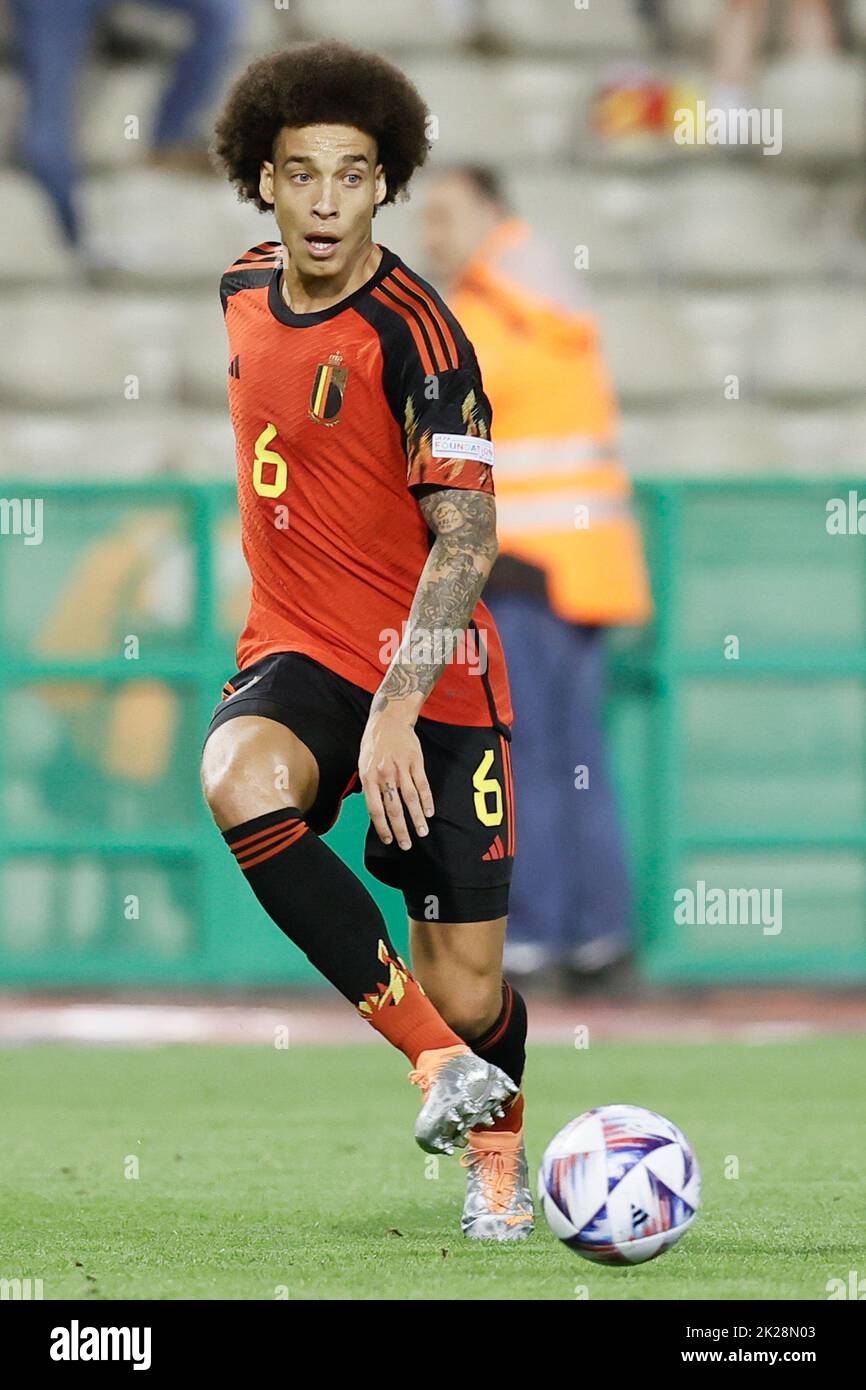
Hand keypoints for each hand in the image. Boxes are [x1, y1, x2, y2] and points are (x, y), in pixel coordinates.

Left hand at [358, 706, 434, 849]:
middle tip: (406, 845)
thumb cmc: (374, 745)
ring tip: (422, 832)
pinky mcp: (416, 761)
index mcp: (368, 777)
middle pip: (394, 808)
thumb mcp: (363, 764)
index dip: (382, 827)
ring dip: (417, 818)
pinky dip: (427, 800)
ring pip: (411, 799)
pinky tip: (429, 812)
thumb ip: (369, 786)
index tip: (389, 840)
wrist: (389, 719)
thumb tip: (376, 811)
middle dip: (401, 829)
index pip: (375, 809)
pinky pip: (423, 785)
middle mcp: (384, 774)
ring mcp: (401, 768)